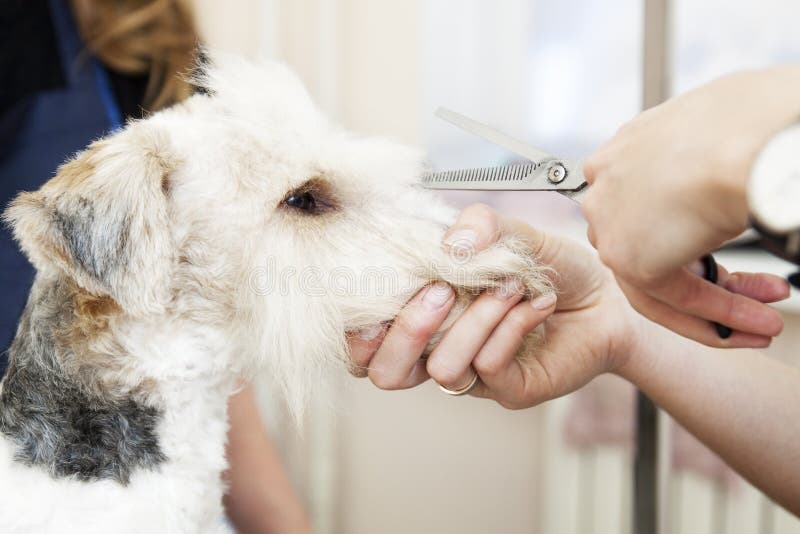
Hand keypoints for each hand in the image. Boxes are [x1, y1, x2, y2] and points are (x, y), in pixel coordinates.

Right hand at [348, 204, 637, 407]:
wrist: (608, 295)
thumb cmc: (552, 267)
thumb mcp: (512, 233)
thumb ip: (479, 226)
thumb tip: (451, 244)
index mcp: (425, 315)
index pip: (367, 342)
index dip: (360, 327)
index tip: (377, 288)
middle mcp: (441, 349)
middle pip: (386, 373)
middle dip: (407, 329)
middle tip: (443, 289)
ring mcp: (474, 375)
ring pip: (441, 368)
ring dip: (474, 319)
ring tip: (511, 287)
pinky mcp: (509, 388)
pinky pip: (488, 366)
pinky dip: (510, 325)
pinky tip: (536, 303)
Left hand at [583, 66, 797, 345]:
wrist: (751, 138)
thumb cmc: (752, 124)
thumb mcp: (716, 140)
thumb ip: (702, 172)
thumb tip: (724, 192)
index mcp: (626, 151)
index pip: (645, 208)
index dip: (689, 239)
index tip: (727, 251)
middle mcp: (608, 184)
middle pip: (650, 248)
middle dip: (709, 279)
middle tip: (754, 294)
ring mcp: (610, 220)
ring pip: (658, 281)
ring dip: (718, 307)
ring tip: (763, 324)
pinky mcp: (627, 256)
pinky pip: (677, 295)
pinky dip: (720, 312)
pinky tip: (757, 321)